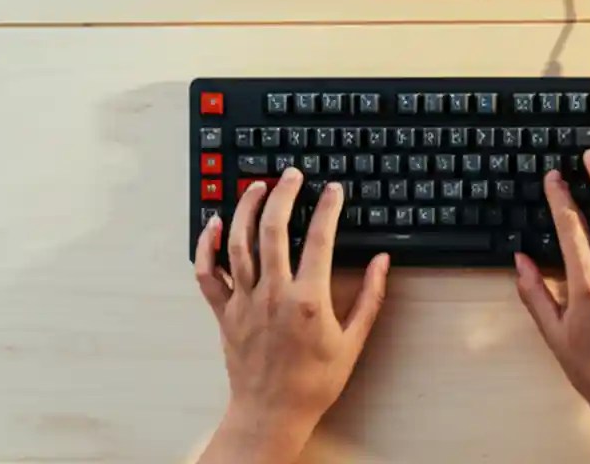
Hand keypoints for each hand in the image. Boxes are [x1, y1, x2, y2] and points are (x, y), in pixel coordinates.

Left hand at [193, 168, 390, 463]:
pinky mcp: (224, 312)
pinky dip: (206, 246)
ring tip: (257, 187)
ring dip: (246, 209)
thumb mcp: (353, 341)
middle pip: (273, 230)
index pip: (320, 239)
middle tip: (292, 175)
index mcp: (308, 300)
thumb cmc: (313, 382)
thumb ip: (371, 297)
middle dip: (283, 194)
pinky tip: (214, 224)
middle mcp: (273, 294)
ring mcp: (244, 301)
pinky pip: (207, 273)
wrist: (272, 414)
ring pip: (238, 243)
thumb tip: (383, 263)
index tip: (333, 190)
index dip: (328, 208)